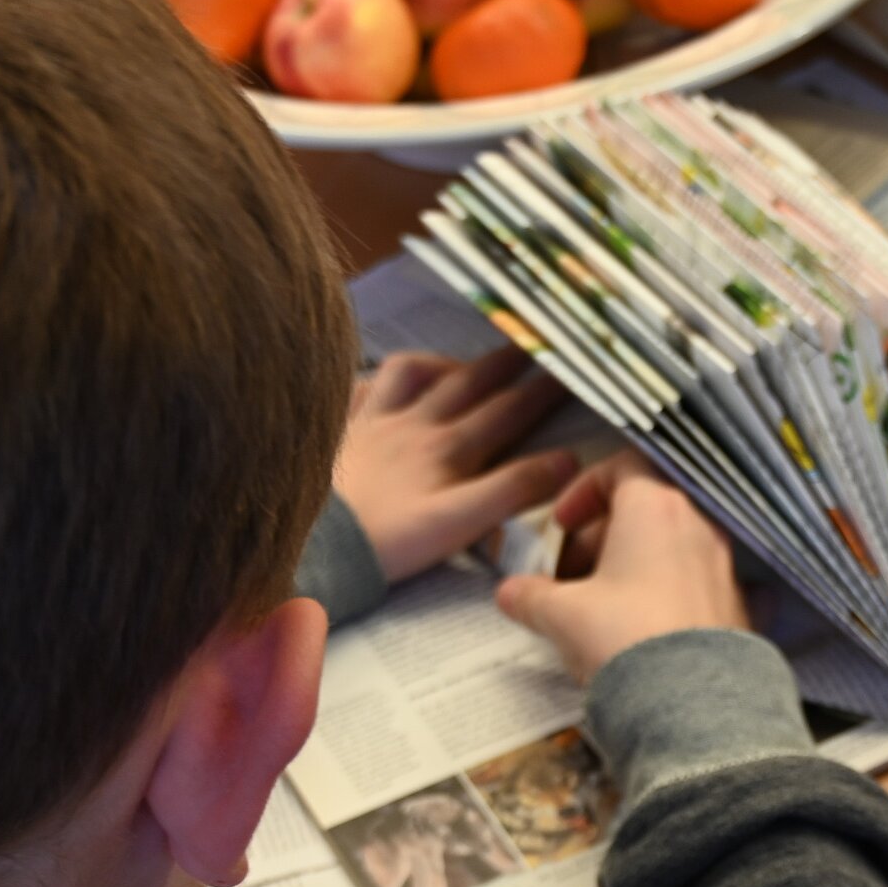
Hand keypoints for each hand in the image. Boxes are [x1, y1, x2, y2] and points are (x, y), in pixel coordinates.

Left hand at [333, 348, 576, 583]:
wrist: (315, 543)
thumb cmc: (388, 541)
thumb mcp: (460, 523)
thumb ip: (513, 490)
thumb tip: (566, 459)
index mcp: (449, 448)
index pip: (508, 411)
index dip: (544, 391)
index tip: (572, 371)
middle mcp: (414, 424)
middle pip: (468, 382)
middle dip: (504, 363)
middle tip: (530, 343)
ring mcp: (371, 422)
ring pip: (410, 373)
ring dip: (439, 364)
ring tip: (455, 366)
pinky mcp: (336, 430)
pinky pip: (357, 389)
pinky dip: (373, 379)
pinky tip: (378, 384)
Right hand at [494, 456, 747, 682]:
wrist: (692, 706)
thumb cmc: (623, 639)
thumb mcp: (561, 616)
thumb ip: (530, 596)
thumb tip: (509, 592)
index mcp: (655, 507)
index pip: (622, 467)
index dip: (584, 490)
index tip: (561, 526)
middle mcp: (698, 525)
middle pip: (646, 509)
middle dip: (601, 537)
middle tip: (571, 576)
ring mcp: (725, 566)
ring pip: (673, 547)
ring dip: (635, 566)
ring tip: (604, 607)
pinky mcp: (740, 606)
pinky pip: (699, 585)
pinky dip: (671, 594)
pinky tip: (649, 628)